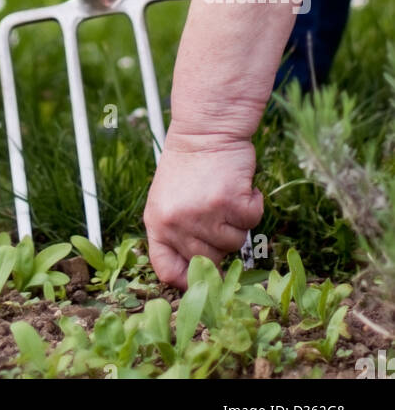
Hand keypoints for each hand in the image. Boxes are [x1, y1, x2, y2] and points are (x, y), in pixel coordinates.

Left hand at [143, 128, 263, 289]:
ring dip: (236, 222)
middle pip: (209, 261)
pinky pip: (252, 222)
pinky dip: (252, 205)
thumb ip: (177, 234)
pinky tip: (240, 187)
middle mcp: (176, 223)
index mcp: (157, 223)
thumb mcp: (169, 200)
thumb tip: (199, 275)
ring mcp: (202, 214)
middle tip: (215, 211)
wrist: (205, 129)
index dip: (188, 280)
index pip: (167, 269)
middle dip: (219, 241)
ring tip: (223, 193)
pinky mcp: (228, 203)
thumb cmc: (189, 165)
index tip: (206, 279)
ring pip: (234, 244)